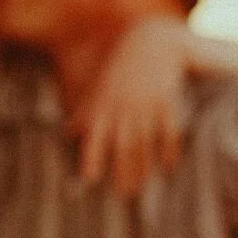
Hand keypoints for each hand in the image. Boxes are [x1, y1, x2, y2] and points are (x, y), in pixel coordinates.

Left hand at [72, 17, 187, 195]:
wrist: (150, 41)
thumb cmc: (119, 69)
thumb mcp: (98, 89)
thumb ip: (84, 113)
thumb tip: (68, 135)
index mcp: (103, 106)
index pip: (95, 136)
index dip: (92, 157)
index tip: (89, 179)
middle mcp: (123, 107)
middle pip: (122, 146)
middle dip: (122, 172)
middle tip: (123, 196)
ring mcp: (145, 104)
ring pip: (144, 142)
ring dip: (143, 167)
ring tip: (142, 188)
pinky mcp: (166, 100)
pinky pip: (168, 129)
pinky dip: (168, 148)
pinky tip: (168, 166)